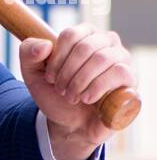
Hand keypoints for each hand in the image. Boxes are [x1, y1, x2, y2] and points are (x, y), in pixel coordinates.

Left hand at [18, 23, 136, 159]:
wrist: (72, 124)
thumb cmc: (55, 95)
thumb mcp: (33, 75)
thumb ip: (28, 53)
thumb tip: (44, 45)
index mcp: (84, 35)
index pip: (71, 35)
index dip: (56, 59)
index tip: (49, 78)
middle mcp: (106, 42)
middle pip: (85, 47)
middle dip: (67, 73)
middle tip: (61, 90)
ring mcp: (122, 58)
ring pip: (102, 59)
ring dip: (80, 81)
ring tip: (72, 96)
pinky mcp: (131, 78)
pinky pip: (119, 72)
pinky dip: (98, 87)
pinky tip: (87, 99)